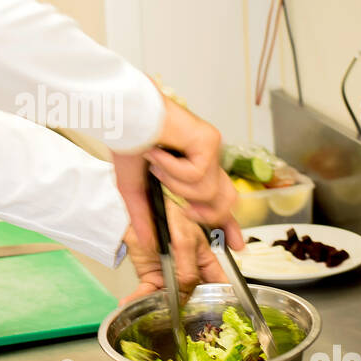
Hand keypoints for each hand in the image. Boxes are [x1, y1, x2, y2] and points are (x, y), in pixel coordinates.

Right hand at [111, 94, 242, 253]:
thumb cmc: (129, 142)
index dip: (229, 223)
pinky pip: (198, 173)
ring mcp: (210, 151)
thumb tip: (148, 242)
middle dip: (209, 214)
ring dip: (176, 185)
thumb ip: (143, 216)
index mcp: (194, 172)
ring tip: (157, 165)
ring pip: (207, 191)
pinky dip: (173, 169)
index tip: (235, 244)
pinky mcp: (209, 141)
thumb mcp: (134, 188)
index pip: (220, 201)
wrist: (125, 116)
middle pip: (228, 199)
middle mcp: (207, 162)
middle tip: (188, 212)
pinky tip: (159, 153)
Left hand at [119, 201, 230, 306]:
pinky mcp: (151, 277)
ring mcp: (170, 275)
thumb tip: (187, 293)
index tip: (219, 316)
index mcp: (205, 260)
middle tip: (183, 321)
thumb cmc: (169, 213)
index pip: (219, 284)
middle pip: (194, 297)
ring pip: (170, 299)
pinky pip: (146, 292)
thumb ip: (189, 269)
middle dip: (189, 310)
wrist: (137, 210)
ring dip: (162, 308)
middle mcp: (189, 270)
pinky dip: (137, 299)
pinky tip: (129, 303)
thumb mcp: (185, 241)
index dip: (221, 300)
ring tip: (155, 316)